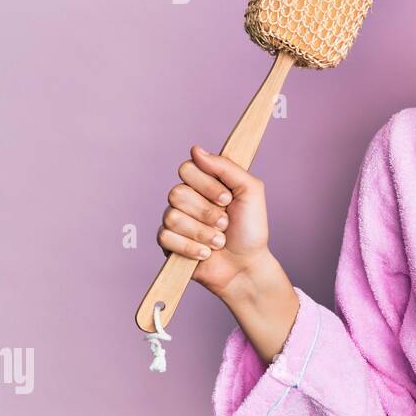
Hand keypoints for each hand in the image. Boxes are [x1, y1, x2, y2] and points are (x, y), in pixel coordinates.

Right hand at [157, 145, 270, 299]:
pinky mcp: (168, 242)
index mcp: (204, 183)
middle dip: (207, 212)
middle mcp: (187, 198)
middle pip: (177, 192)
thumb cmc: (250, 229)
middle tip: (225, 223)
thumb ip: (227, 167)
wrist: (246, 265)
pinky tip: (206, 253)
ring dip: (202, 232)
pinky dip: (191, 247)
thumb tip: (196, 149)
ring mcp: (175, 220)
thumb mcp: (250, 191)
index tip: (227, 199)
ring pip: (172, 216)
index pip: (187, 168)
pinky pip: (165, 237)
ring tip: (219, 241)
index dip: (207, 185)